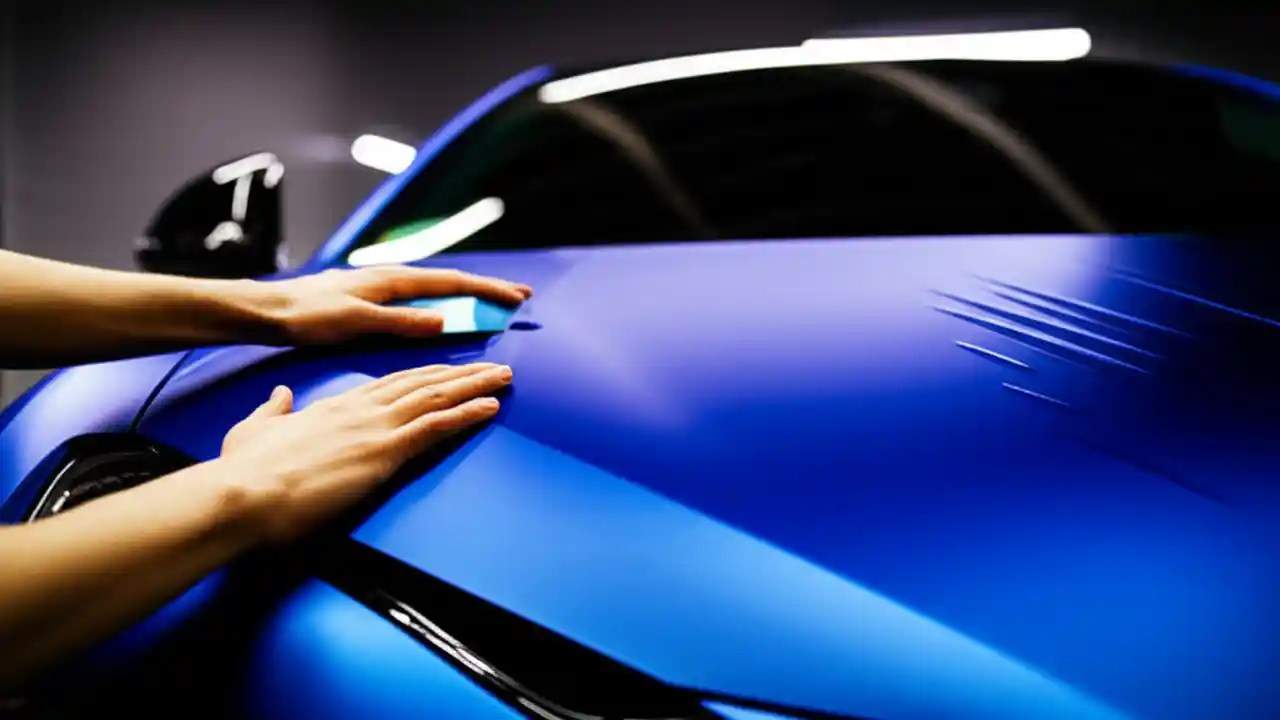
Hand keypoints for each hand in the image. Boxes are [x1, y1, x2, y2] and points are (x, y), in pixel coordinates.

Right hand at [216, 362, 512, 542]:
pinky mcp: (384, 452)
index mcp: (334, 405)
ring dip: (474, 385)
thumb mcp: (254, 429)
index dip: (422, 374)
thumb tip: (279, 395)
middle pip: (421, 382)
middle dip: (459, 372)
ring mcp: (375, 427)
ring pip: (436, 397)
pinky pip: (436, 426)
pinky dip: (467, 414)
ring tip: (503, 377)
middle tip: (491, 365)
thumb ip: (273, 410)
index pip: (389, 383)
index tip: (447, 369)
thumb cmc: (244, 471)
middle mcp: (360, 409)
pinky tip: (491, 406)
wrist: (243, 493)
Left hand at [259, 267, 532, 343]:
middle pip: (450, 282)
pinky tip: (445, 312)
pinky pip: (420, 299)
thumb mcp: (357, 320)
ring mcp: (381, 288)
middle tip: (518, 296)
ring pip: (436, 289)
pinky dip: (443, 303)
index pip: (452, 283)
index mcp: (391, 280)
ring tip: (491, 303)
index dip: (487, 291)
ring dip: (466, 296)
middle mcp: (390, 278)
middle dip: (486, 289)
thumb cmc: (307, 316)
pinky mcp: (371, 300)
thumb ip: (401, 320)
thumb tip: (444, 320)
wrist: (268, 311)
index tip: (516, 298)